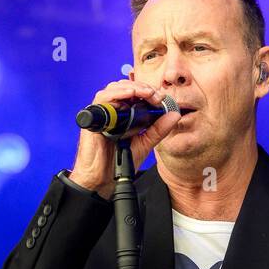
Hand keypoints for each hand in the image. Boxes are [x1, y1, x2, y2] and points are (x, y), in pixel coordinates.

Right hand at [70, 79, 181, 198]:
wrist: (102, 181)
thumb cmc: (118, 164)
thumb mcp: (144, 144)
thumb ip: (158, 129)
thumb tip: (174, 114)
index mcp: (123, 115)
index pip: (135, 94)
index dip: (148, 91)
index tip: (161, 97)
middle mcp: (112, 112)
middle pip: (125, 87)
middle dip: (142, 88)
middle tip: (155, 95)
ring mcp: (102, 114)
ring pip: (113, 88)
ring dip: (132, 87)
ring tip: (146, 93)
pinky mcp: (93, 118)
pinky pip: (102, 99)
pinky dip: (116, 93)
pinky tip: (129, 94)